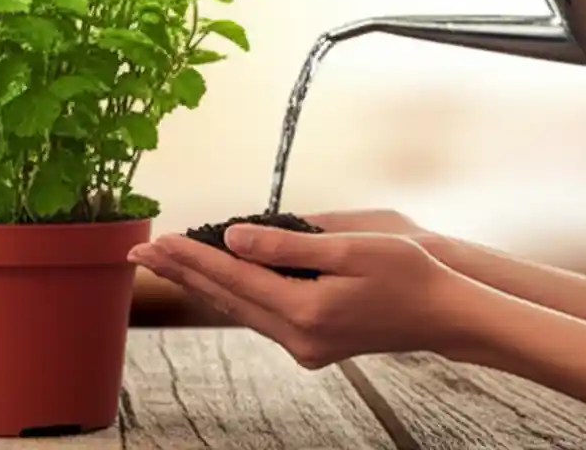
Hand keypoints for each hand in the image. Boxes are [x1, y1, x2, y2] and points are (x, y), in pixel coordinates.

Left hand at [128, 223, 475, 369]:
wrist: (444, 314)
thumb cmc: (406, 272)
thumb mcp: (348, 248)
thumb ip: (286, 246)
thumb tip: (232, 239)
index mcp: (306, 311)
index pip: (232, 278)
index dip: (191, 257)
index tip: (157, 240)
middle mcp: (299, 337)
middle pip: (226, 298)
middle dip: (182, 272)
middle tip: (141, 251)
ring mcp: (305, 347)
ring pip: (239, 310)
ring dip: (203, 284)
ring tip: (167, 262)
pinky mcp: (313, 347)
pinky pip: (260, 317)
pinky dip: (233, 295)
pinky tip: (216, 280)